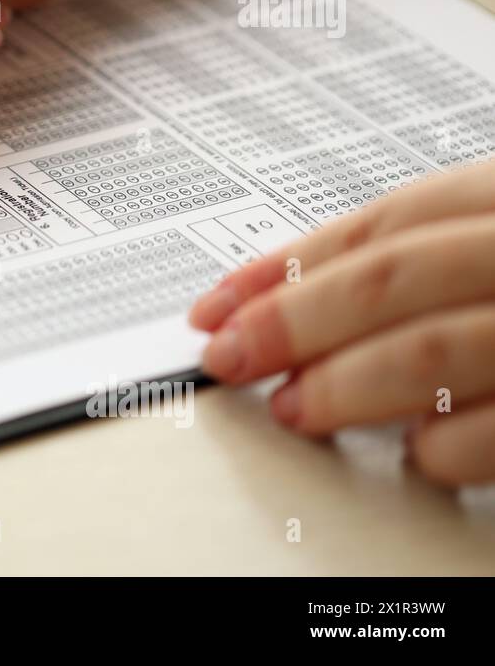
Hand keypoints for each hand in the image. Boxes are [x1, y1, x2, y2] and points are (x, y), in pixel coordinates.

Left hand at [190, 162, 494, 486]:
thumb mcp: (491, 244)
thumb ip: (422, 265)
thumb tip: (297, 306)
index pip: (377, 226)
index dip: (281, 270)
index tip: (212, 309)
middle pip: (388, 277)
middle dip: (289, 323)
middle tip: (228, 358)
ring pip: (428, 350)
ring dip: (340, 386)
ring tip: (293, 409)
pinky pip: (494, 430)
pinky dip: (441, 447)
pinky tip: (415, 453)